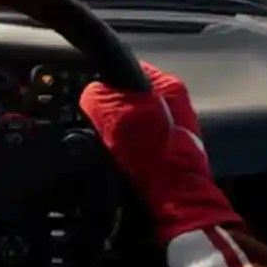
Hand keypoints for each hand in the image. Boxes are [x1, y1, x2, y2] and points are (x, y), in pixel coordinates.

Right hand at [80, 62, 241, 243]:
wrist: (176, 197)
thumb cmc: (153, 155)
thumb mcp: (115, 114)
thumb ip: (98, 95)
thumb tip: (90, 94)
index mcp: (167, 85)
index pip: (126, 69)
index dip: (106, 81)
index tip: (94, 97)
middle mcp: (175, 102)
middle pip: (130, 96)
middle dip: (113, 108)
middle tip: (100, 123)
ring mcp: (175, 127)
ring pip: (134, 119)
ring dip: (120, 130)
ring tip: (112, 143)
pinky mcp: (170, 150)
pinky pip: (140, 140)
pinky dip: (130, 147)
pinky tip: (125, 157)